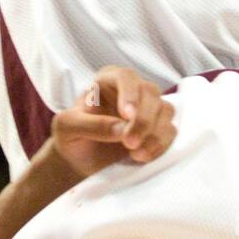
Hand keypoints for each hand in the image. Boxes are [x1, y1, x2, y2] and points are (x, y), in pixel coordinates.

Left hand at [50, 66, 176, 177]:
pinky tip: (142, 157)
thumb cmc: (72, 137)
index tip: (127, 116)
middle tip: (129, 144)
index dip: (130, 94)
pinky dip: (160, 145)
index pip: (126, 77)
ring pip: (166, 110)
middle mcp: (132, 90)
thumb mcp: (68, 128)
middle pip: (151, 93)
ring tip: (135, 153)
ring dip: (154, 134)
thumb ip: (90, 125)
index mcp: (108, 80)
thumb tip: (120, 129)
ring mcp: (148, 108)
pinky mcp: (158, 128)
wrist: (80, 161)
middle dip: (143, 120)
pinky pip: (171, 131)